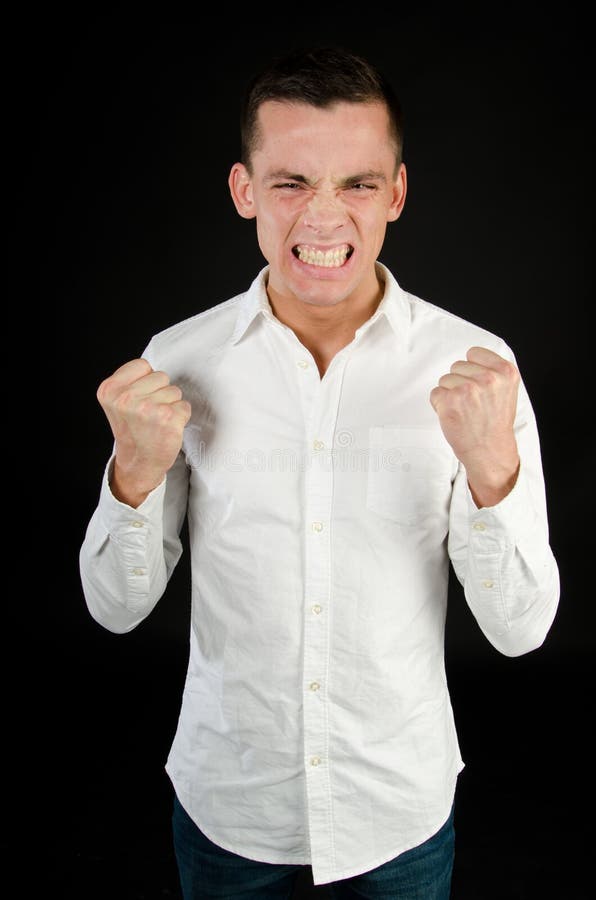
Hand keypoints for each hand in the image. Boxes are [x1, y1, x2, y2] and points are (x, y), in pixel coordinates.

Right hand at [97, 358, 190, 506]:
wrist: (139, 462)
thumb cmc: (132, 429)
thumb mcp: (117, 401)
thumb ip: (130, 381)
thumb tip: (154, 368)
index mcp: (110, 390)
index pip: (143, 365)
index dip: (146, 381)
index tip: (139, 398)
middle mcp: (126, 399)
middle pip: (161, 376)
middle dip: (159, 392)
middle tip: (149, 413)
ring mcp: (148, 409)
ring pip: (174, 390)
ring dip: (170, 404)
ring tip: (157, 420)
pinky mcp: (168, 419)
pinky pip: (185, 405)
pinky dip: (180, 416)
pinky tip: (167, 428)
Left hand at [430, 346, 520, 506]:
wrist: (490, 451)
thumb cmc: (494, 421)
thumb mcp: (506, 390)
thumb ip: (492, 370)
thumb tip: (470, 356)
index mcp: (506, 371)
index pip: (473, 353)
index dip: (471, 370)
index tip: (479, 386)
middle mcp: (489, 378)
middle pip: (456, 366)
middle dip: (460, 382)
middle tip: (472, 403)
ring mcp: (468, 389)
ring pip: (444, 379)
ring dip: (449, 394)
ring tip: (464, 410)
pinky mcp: (450, 402)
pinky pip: (435, 393)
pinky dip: (440, 405)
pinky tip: (455, 416)